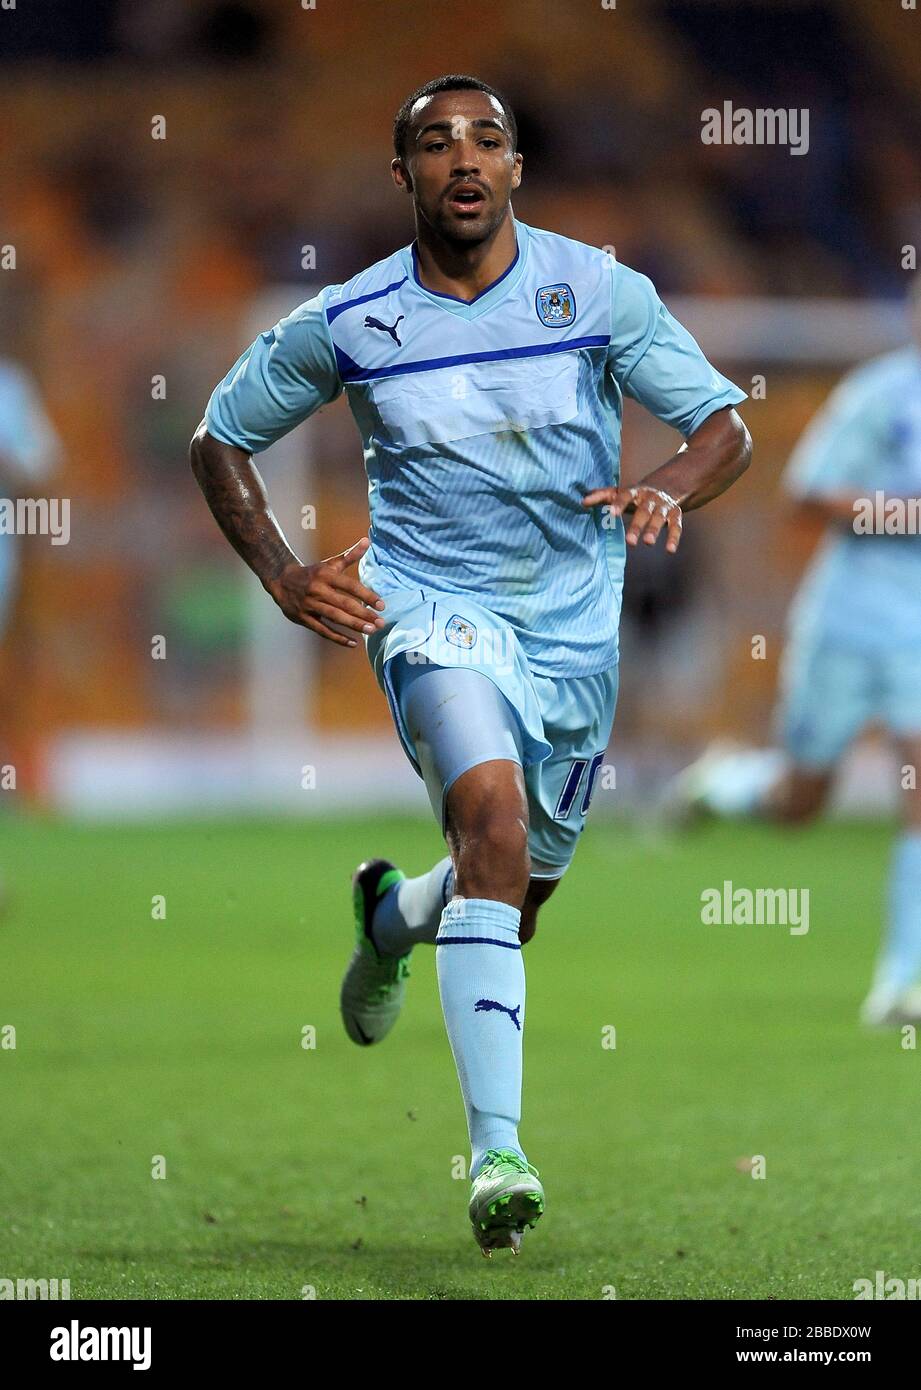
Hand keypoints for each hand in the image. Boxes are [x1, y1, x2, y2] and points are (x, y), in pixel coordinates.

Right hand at [267, 537, 385, 646]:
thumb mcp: (330, 564)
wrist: (281, 580)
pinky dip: (338, 637)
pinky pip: (322, 630)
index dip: (366, 595)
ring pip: (335, 617)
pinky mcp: (303, 618)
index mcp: (326, 575)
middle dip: (364, 614)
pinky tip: (353, 643)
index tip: (382, 605)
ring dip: (354, 625)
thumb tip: (367, 541)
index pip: (350, 586)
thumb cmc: (313, 573)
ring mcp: (310, 605)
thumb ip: (350, 555)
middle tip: (381, 623)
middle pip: (344, 604)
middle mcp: (318, 589)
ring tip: (371, 631)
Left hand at [582, 484, 682, 552]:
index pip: (625, 495)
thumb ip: (602, 496)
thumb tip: (582, 501)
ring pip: (659, 518)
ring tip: (648, 543)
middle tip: (629, 542)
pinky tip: (670, 550)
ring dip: (654, 530)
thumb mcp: (620, 492)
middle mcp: (650, 498)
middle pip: (643, 511)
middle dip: (637, 525)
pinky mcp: (675, 514)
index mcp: (635, 491)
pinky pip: (676, 526)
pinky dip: (674, 537)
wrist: (668, 484)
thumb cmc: (636, 494)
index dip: (619, 504)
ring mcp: (663, 506)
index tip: (611, 514)